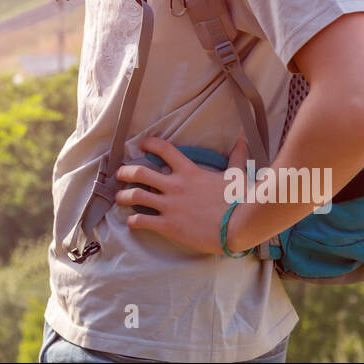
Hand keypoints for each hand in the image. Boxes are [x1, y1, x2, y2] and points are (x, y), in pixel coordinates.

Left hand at [113, 135, 252, 254]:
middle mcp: (175, 186)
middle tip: (119, 174)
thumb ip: (237, 156)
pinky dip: (133, 222)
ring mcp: (170, 206)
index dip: (149, 144)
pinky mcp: (169, 226)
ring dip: (124, 196)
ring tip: (119, 198)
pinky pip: (143, 222)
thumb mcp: (236, 174)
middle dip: (125, 172)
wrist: (239, 225)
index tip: (142, 145)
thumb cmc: (239, 199)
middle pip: (140, 173)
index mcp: (189, 171)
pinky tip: (131, 223)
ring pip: (136, 196)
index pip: (163, 149)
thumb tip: (244, 138)